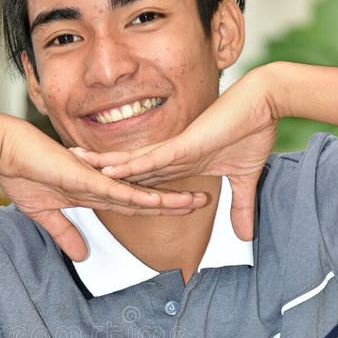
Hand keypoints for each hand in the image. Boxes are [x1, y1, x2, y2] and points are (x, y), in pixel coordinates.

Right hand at [0, 116, 207, 259]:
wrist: (1, 148)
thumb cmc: (19, 173)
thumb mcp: (45, 213)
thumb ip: (65, 234)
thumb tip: (81, 257)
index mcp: (93, 190)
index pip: (133, 200)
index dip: (157, 205)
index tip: (180, 208)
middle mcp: (101, 182)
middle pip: (145, 194)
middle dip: (175, 200)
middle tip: (205, 201)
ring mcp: (96, 177)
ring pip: (140, 191)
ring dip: (169, 198)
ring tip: (198, 201)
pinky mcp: (86, 176)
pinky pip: (118, 189)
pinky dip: (139, 196)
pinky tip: (161, 202)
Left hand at [71, 70, 278, 240]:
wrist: (268, 102)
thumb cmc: (256, 130)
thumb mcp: (245, 179)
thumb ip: (241, 207)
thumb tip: (246, 236)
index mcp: (181, 161)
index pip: (146, 178)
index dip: (123, 185)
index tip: (100, 190)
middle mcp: (171, 155)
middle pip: (129, 169)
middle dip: (100, 173)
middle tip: (69, 174)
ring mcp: (175, 150)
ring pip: (131, 163)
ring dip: (103, 167)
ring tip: (73, 169)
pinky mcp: (183, 145)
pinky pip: (150, 160)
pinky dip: (130, 168)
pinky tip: (107, 173)